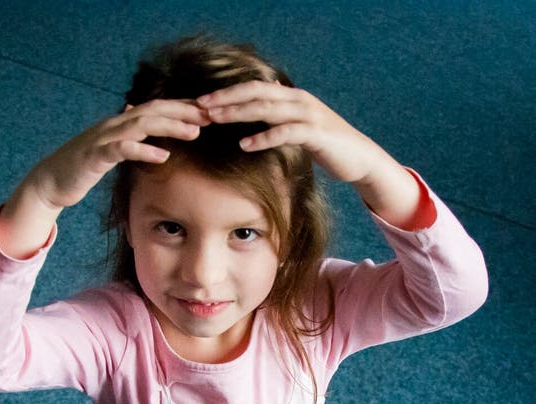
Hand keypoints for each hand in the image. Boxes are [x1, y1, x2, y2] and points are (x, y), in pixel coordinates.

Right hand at [28, 99, 210, 209]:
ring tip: (195, 133)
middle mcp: (113, 125)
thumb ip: (127, 139)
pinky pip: (122, 149)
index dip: (182, 108)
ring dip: (170, 126)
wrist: (50, 181)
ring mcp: (103, 138)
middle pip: (153, 110)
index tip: (208, 112)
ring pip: (141, 124)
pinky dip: (144, 150)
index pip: (155, 109)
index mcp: (120, 124)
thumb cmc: (81, 169)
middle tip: (211, 117)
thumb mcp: (109, 152)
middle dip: (183, 112)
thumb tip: (142, 129)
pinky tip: (163, 155)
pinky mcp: (95, 155)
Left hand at [197, 81, 384, 183]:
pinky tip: (246, 144)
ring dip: (239, 113)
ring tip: (217, 120)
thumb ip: (284, 107)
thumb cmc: (327, 143)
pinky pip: (285, 133)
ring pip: (267, 109)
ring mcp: (308, 115)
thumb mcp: (302, 121)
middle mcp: (299, 100)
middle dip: (227, 99)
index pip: (255, 88)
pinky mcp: (315, 134)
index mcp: (292, 97)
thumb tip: (268, 88)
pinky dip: (264, 137)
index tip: (204, 101)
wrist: (359, 157)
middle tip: (202, 106)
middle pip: (256, 93)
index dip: (229, 92)